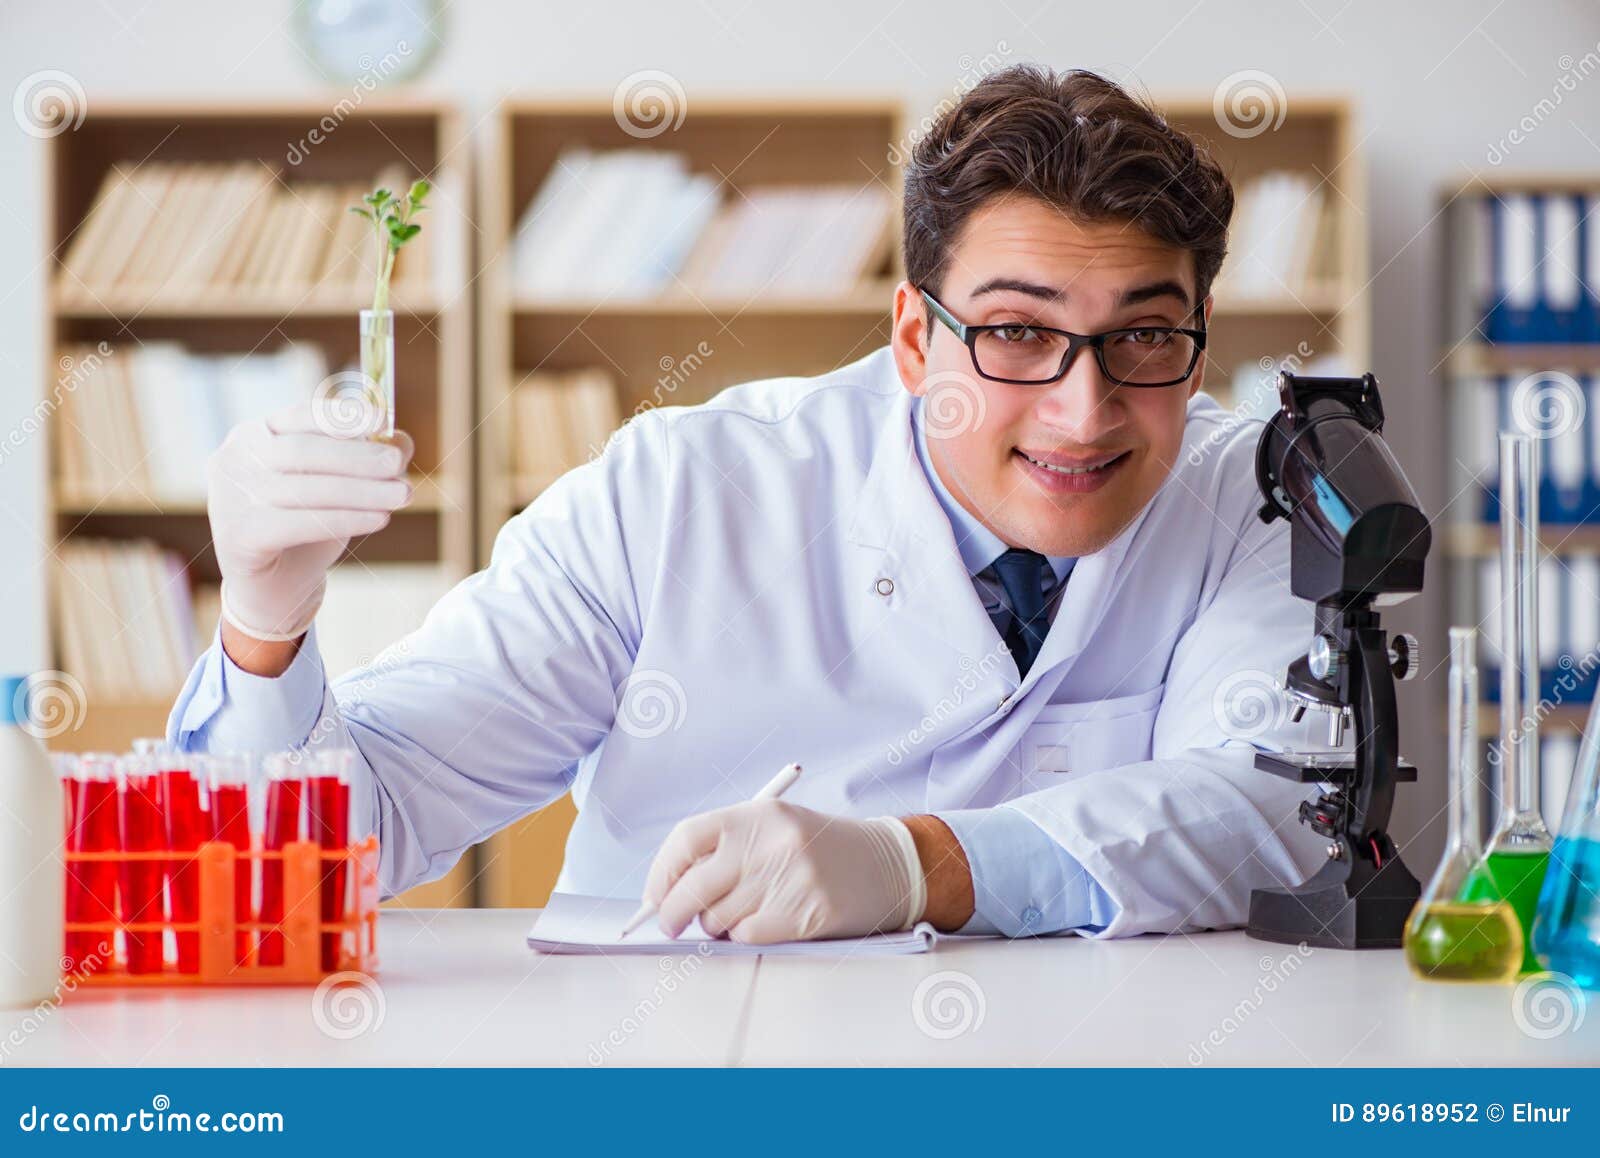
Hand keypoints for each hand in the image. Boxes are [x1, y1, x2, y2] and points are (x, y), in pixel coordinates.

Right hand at [207, 399, 413, 641]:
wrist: (274, 588)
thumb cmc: (307, 527)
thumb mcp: (338, 487)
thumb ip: (364, 460)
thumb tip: (401, 441)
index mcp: (254, 436)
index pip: (299, 416)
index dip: (341, 416)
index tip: (382, 419)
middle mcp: (234, 460)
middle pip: (302, 451)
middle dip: (356, 457)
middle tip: (398, 465)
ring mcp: (229, 498)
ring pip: (304, 488)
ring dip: (361, 490)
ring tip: (402, 495)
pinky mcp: (237, 536)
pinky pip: (299, 523)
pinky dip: (346, 519)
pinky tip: (380, 519)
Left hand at [643, 800, 923, 942]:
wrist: (887, 864)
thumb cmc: (820, 850)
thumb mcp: (774, 830)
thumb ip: (725, 850)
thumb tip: (665, 891)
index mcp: (758, 814)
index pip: (687, 839)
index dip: (661, 872)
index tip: (653, 896)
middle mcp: (771, 843)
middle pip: (694, 887)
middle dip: (672, 913)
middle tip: (671, 924)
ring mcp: (789, 878)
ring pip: (718, 918)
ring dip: (718, 924)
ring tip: (744, 911)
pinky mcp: (805, 913)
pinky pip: (747, 936)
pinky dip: (746, 935)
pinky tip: (769, 921)